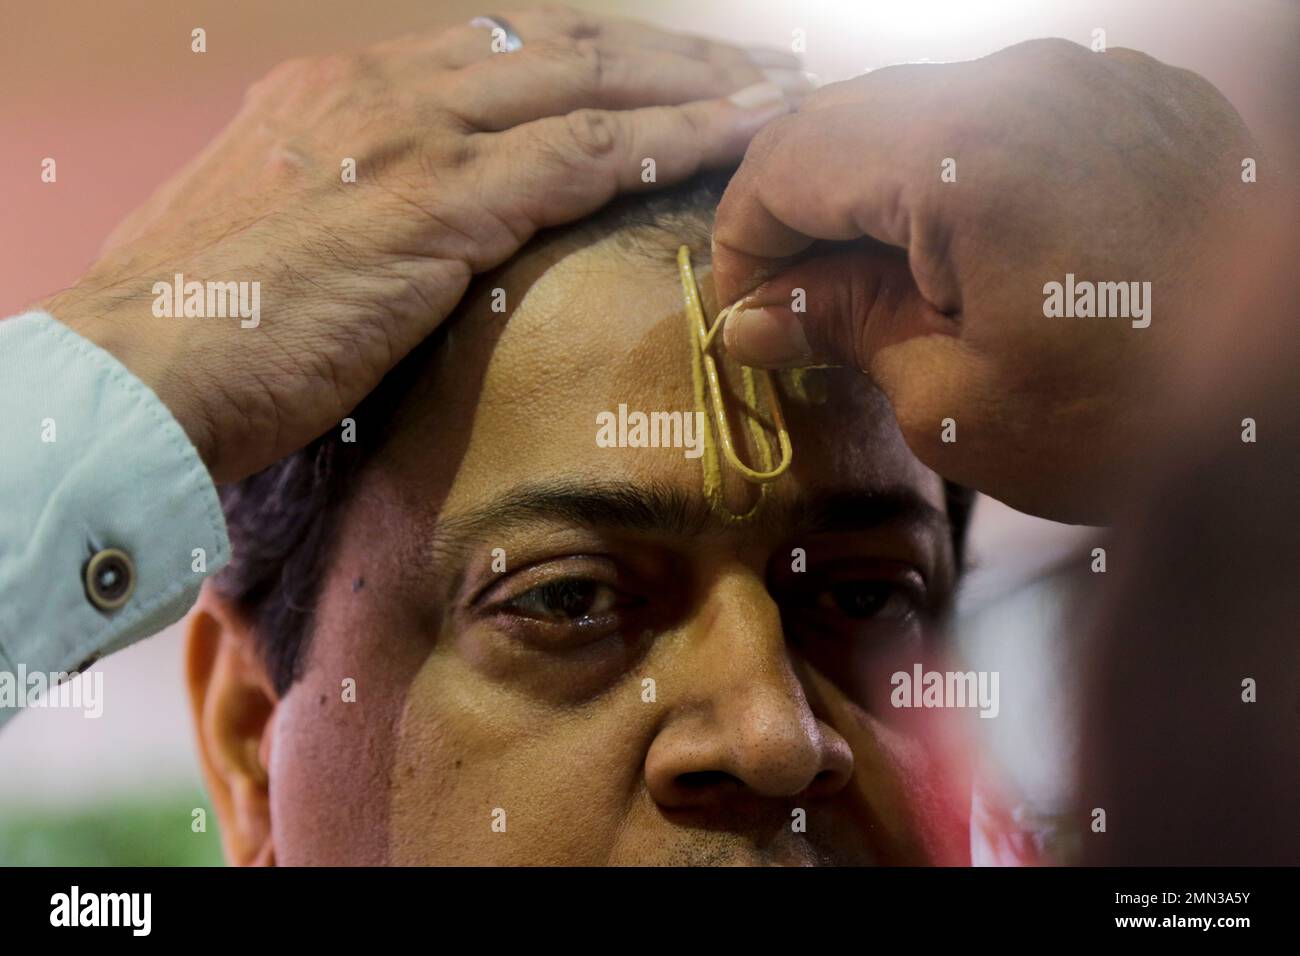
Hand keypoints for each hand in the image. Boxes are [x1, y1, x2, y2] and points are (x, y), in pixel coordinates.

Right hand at [44, 7, 804, 482]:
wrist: (131, 374)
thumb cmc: (198, 333)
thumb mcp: (285, 245)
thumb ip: (361, 222)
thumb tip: (421, 248)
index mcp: (344, 95)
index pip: (504, 54)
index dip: (601, 59)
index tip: (668, 74)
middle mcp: (381, 90)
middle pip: (562, 45)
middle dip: (671, 53)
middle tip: (755, 66)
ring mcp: (409, 138)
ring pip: (589, 82)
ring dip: (694, 84)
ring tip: (775, 94)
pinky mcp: (432, 205)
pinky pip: (581, 154)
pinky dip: (669, 139)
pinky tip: (734, 140)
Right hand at [710, 39, 1257, 522]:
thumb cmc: (1138, 419)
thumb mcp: (955, 403)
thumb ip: (840, 330)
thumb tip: (752, 317)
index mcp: (962, 151)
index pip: (786, 164)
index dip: (740, 243)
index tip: (743, 318)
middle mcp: (1021, 83)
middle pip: (845, 123)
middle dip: (800, 216)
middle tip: (796, 311)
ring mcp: (1088, 79)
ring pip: (920, 113)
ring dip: (876, 196)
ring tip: (883, 292)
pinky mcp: (1136, 99)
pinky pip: (1003, 119)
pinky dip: (955, 180)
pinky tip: (970, 258)